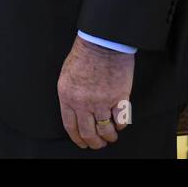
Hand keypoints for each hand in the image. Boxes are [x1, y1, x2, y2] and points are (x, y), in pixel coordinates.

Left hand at [57, 35, 134, 149]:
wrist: (102, 42)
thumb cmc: (84, 54)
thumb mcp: (67, 76)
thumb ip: (70, 95)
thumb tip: (76, 113)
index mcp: (67, 96)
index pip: (71, 126)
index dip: (78, 138)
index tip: (83, 143)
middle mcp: (83, 102)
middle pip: (88, 133)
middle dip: (94, 143)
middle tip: (99, 144)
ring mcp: (101, 101)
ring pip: (105, 130)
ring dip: (109, 137)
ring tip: (111, 136)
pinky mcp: (118, 97)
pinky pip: (120, 120)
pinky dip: (120, 125)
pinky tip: (120, 124)